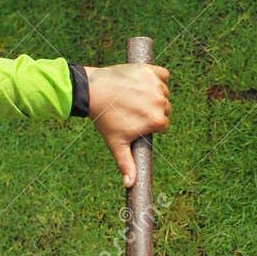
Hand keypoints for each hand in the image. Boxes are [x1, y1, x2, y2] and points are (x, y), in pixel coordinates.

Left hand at [85, 63, 169, 186]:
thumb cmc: (105, 119)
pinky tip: (140, 83)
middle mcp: (161, 102)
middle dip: (150, 109)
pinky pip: (163, 75)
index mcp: (157, 121)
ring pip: (162, 92)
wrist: (92, 90)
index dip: (148, 124)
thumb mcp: (117, 143)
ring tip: (132, 96)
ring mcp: (156, 85)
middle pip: (164, 108)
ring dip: (152, 94)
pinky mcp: (151, 70)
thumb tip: (130, 185)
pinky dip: (156, 77)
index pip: (162, 124)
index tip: (133, 119)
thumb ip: (127, 164)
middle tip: (130, 108)